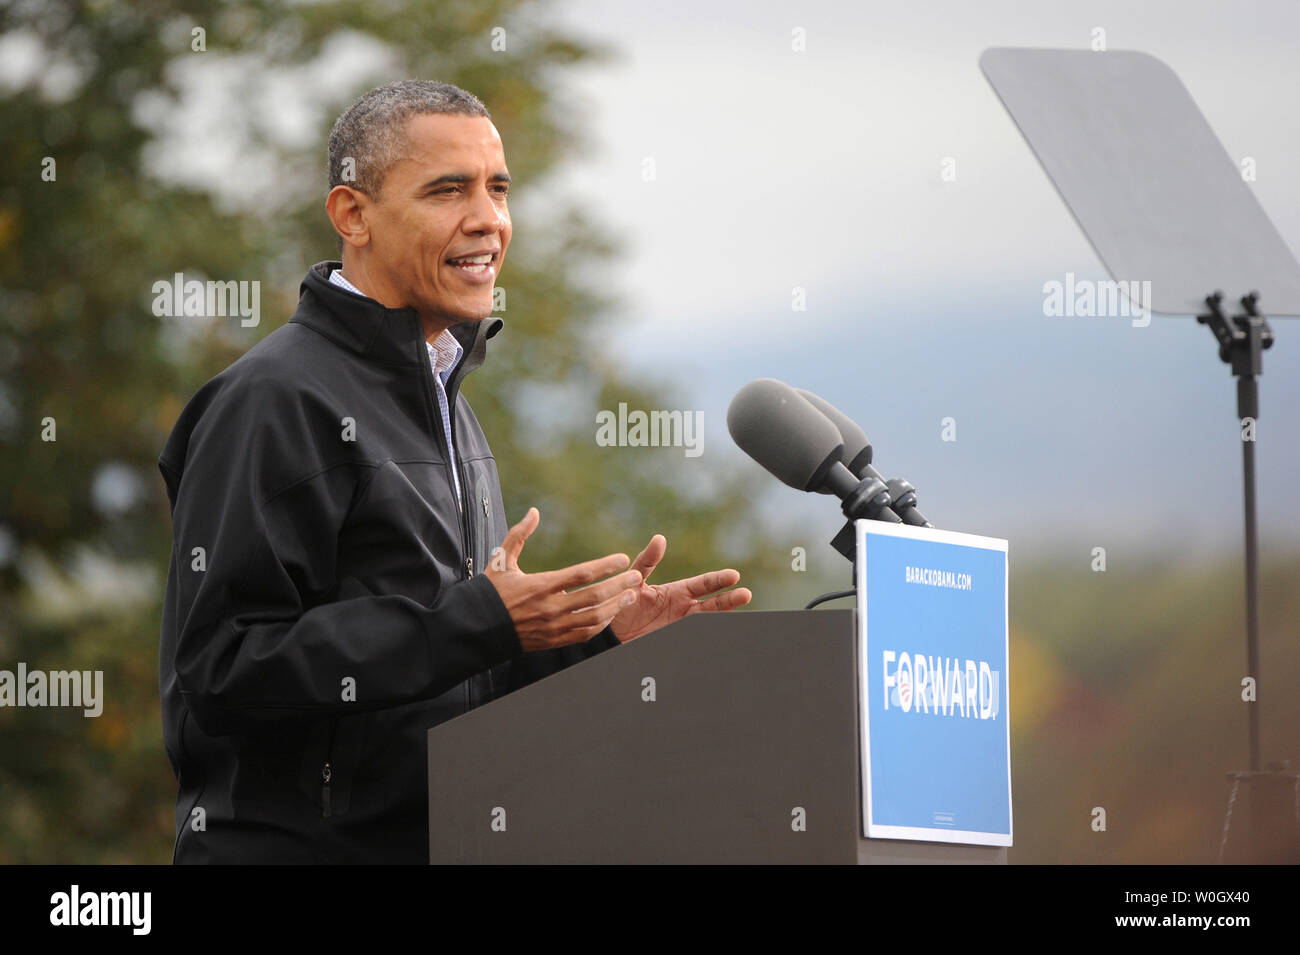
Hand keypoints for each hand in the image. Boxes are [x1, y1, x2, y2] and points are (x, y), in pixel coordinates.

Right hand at [484, 507, 642, 651]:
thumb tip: (534, 512)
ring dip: (616, 606)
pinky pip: (584, 634)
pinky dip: (601, 624)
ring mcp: (553, 627)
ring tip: (631, 595)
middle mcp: (550, 608)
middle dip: (618, 586)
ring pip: (594, 618)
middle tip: (635, 577)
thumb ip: (519, 535)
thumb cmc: (490, 592)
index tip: (621, 558)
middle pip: (593, 597)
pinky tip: (611, 613)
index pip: (580, 574)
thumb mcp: (502, 560)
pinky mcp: (554, 641)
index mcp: (540, 586)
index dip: (604, 566)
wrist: (477, 629)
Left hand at [609, 534, 751, 642]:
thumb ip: (646, 562)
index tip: (734, 576)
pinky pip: (694, 634)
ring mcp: (681, 624)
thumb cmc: (623, 603)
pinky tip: (720, 629)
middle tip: (745, 594)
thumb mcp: (634, 580)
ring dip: (723, 614)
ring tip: (740, 607)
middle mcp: (684, 608)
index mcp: (678, 592)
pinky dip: (707, 631)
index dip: (718, 580)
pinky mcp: (675, 638)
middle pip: (712, 603)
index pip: (704, 585)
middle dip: (729, 599)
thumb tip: (659, 538)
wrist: (613, 633)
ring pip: (707, 619)